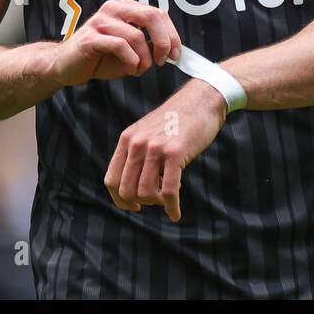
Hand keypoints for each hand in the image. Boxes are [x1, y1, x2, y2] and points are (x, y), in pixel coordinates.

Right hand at [50, 0, 181, 87]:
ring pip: (136, 36)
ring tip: (137, 70)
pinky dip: (130, 61)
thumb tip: (171, 50)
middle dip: (163, 42)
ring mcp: (100, 22)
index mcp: (125, 8)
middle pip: (151, 16)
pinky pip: (120, 46)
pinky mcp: (90, 38)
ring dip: (143, 59)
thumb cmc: (100, 58)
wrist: (66, 66)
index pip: (158, 13)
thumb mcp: (131, 51)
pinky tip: (129, 68)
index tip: (176, 55)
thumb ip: (148, 46)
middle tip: (162, 61)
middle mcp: (113, 9)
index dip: (172, 34)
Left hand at [104, 78, 227, 221]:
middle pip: (126, 190)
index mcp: (127, 139)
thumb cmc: (178, 120)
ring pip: (146, 193)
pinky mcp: (175, 153)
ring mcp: (155, 148)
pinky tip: (175, 214)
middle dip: (140, 202)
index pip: (111, 180)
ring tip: (168, 198)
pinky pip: (168, 191)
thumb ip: (137, 153)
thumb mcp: (148, 132)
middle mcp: (137, 143)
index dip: (120, 199)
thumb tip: (131, 189)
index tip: (134, 205)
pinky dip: (171, 207)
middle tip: (155, 201)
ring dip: (157, 203)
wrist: (202, 99)